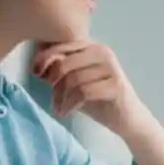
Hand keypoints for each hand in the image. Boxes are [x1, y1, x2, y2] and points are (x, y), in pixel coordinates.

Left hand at [31, 40, 152, 138]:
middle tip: (53, 99)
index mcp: (93, 47)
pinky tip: (66, 112)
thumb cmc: (98, 99)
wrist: (128, 118)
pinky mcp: (116, 85)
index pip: (63, 46)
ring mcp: (111, 68)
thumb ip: (60, 71)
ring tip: (60, 108)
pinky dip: (70, 104)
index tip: (36, 73)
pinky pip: (83, 92)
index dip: (45, 58)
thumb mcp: (75, 82)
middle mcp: (104, 53)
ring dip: (61, 98)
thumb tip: (37, 66)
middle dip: (54, 83)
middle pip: (65, 63)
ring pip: (73, 79)